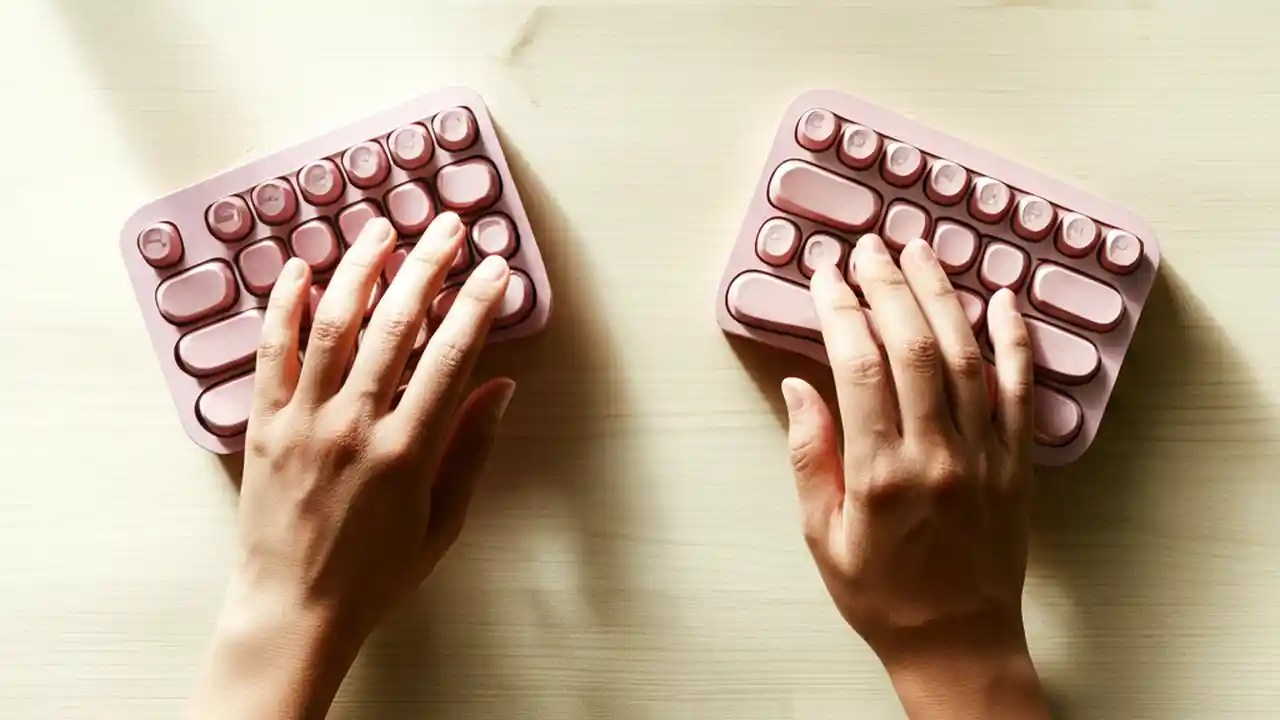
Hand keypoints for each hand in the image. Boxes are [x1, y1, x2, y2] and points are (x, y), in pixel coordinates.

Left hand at [191, 213, 515, 719]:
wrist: (292, 612)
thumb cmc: (375, 575)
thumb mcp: (442, 522)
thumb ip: (471, 450)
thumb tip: (500, 387)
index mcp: (406, 451)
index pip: (451, 356)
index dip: (477, 303)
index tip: (496, 267)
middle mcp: (353, 424)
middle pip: (395, 324)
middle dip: (426, 265)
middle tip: (445, 226)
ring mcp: (302, 420)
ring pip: (332, 324)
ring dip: (360, 270)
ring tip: (380, 230)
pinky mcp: (261, 425)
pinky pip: (271, 352)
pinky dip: (283, 306)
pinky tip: (299, 270)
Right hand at [783, 234, 1048, 718]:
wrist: (957, 641)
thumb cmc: (882, 594)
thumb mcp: (822, 534)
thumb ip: (810, 456)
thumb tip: (799, 386)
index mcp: (879, 474)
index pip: (859, 368)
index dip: (841, 311)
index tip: (827, 276)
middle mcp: (936, 456)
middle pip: (914, 347)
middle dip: (888, 286)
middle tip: (870, 247)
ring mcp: (983, 456)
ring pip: (966, 356)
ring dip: (942, 296)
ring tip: (922, 252)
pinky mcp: (1016, 464)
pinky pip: (1019, 390)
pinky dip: (1014, 340)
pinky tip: (1002, 299)